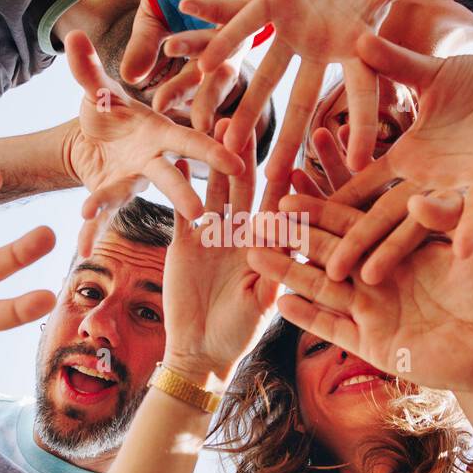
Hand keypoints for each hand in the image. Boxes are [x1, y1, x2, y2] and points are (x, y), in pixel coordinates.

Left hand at [61, 31, 244, 250]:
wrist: (92, 138)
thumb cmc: (112, 111)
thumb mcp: (99, 89)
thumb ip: (88, 68)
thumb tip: (74, 35)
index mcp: (160, 133)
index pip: (191, 141)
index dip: (213, 151)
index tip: (236, 162)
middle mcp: (152, 160)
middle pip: (169, 178)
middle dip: (183, 195)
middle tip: (199, 214)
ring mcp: (132, 180)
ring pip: (133, 198)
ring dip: (121, 214)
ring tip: (101, 225)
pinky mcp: (110, 194)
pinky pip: (102, 214)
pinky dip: (93, 230)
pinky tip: (84, 248)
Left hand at [161, 0, 472, 173]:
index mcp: (357, 49)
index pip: (363, 93)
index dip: (362, 124)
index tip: (357, 162)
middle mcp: (321, 51)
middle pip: (302, 105)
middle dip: (288, 147)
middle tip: (275, 191)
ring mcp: (291, 32)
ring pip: (264, 78)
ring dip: (244, 111)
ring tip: (223, 149)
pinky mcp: (269, 5)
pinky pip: (242, 25)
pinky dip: (222, 40)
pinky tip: (200, 64)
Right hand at [162, 128, 282, 385]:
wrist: (198, 351)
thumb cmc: (238, 333)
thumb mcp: (262, 304)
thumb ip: (275, 271)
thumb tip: (285, 239)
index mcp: (267, 246)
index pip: (278, 205)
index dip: (284, 178)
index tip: (292, 147)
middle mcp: (242, 234)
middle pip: (247, 186)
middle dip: (248, 154)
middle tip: (248, 120)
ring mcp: (212, 235)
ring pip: (216, 189)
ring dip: (215, 160)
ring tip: (214, 126)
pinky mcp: (183, 241)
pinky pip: (182, 207)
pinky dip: (181, 184)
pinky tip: (180, 157)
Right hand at [246, 193, 472, 399]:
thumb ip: (449, 219)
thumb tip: (417, 197)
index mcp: (399, 244)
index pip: (352, 218)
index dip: (320, 204)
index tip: (287, 187)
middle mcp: (378, 272)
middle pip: (326, 248)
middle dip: (291, 234)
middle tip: (255, 217)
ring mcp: (372, 308)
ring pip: (320, 285)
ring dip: (287, 271)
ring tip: (253, 255)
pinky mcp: (372, 343)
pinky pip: (333, 328)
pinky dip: (307, 318)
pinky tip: (278, 303)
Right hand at [337, 40, 472, 256]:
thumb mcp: (427, 73)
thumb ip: (394, 64)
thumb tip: (356, 39)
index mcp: (407, 156)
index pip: (361, 185)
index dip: (331, 203)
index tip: (297, 223)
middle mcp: (427, 179)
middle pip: (382, 216)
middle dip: (354, 243)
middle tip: (324, 271)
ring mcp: (458, 184)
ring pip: (422, 223)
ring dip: (397, 249)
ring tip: (372, 277)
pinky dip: (471, 229)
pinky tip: (462, 252)